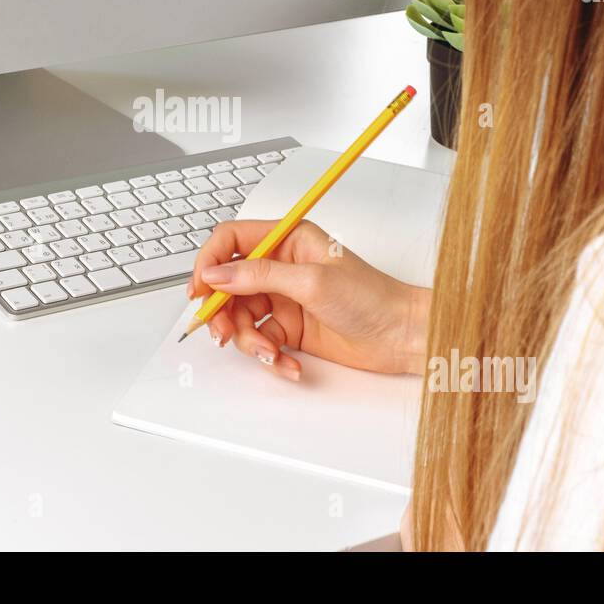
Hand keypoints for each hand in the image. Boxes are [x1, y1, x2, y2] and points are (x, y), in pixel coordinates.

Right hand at [187, 219, 430, 381]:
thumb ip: (259, 275)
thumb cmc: (373, 298)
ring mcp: (284, 297)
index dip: (210, 262)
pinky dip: (269, 355)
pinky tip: (288, 364)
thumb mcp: (312, 281)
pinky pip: (261, 340)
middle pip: (228, 284)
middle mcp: (281, 266)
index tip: (200, 289)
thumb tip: (217, 274)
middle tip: (223, 332)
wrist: (403, 336)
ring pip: (240, 316)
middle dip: (222, 311)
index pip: (231, 240)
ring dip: (248, 340)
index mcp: (287, 239)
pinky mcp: (290, 327)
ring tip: (268, 353)